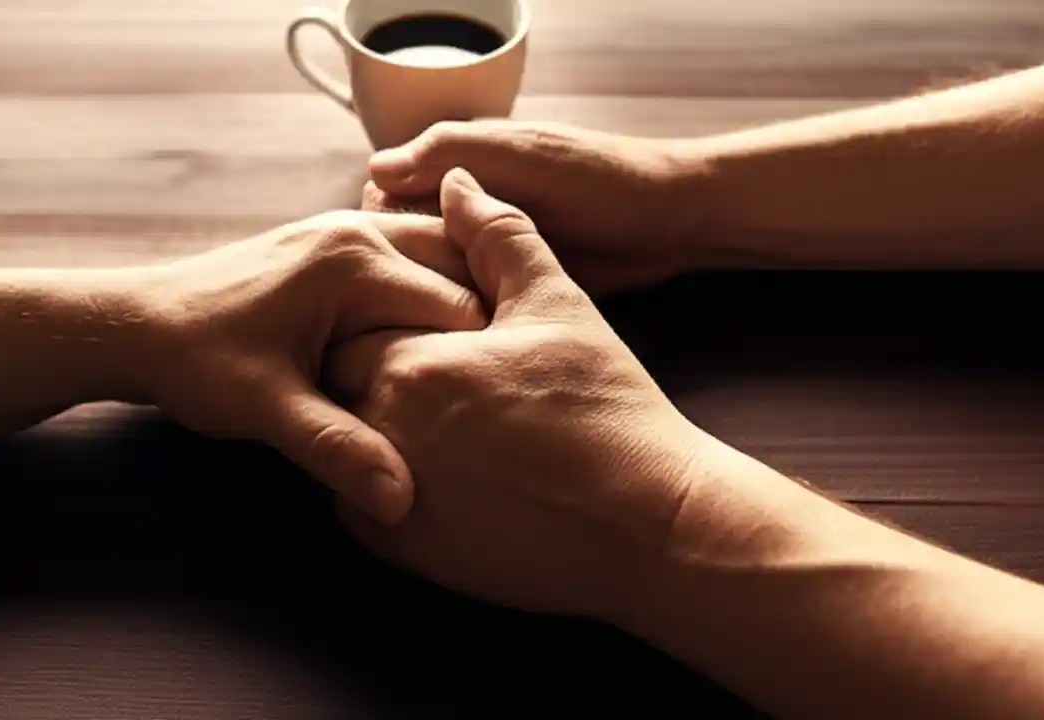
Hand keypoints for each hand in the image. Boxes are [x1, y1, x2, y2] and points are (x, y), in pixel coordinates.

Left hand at [134, 211, 483, 523]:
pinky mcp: (337, 242)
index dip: (483, 361)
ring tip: (466, 367)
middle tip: (491, 388)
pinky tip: (427, 346)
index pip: (461, 308)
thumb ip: (336, 448)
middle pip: (464, 270)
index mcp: (354, 263)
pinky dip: (430, 294)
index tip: (493, 410)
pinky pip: (410, 258)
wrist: (135, 324)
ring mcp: (349, 227)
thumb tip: (401, 499)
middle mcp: (361, 229)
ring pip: (442, 257)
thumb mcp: (267, 411)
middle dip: (483, 327)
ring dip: (460, 305)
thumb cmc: (196, 361)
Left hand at [328, 170, 706, 619]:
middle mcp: (381, 433)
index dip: (382, 314)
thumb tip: (455, 181)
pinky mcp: (404, 552)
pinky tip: (439, 466)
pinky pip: (360, 505)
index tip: (421, 321)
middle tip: (430, 369)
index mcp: (409, 365)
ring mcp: (386, 499)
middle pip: (340, 384)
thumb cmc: (605, 406)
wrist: (647, 522)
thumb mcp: (555, 304)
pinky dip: (380, 481)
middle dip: (369, 368)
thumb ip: (496, 236)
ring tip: (439, 418)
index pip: (353, 323)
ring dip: (372, 424)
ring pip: (349, 442)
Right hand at [364, 121, 710, 292]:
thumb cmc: (598, 175)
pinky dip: (456, 317)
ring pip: (429, 277)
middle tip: (401, 301)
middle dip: (397, 268)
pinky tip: (454, 337)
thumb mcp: (521, 155)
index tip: (382, 258)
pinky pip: (464, 303)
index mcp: (456, 165)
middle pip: (401, 242)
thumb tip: (374, 170)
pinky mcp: (506, 286)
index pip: (385, 195)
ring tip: (425, 325)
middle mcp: (462, 207)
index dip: (376, 225)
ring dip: (425, 297)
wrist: (668, 219)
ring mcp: (483, 249)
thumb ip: (450, 152)